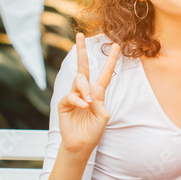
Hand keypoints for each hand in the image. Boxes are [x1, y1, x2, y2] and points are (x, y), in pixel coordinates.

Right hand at [58, 33, 120, 153]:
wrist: (82, 144)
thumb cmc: (93, 130)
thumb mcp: (103, 115)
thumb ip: (99, 100)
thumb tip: (88, 91)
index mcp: (98, 92)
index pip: (105, 73)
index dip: (111, 60)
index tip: (116, 45)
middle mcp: (85, 91)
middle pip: (83, 67)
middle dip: (81, 50)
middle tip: (80, 35)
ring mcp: (73, 96)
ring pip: (79, 80)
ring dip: (84, 89)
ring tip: (88, 103)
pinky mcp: (64, 103)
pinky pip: (71, 95)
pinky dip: (78, 100)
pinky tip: (83, 106)